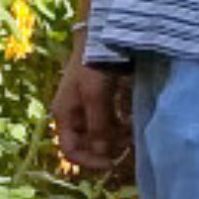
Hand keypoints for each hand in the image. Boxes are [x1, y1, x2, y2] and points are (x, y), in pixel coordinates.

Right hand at [52, 50, 129, 178]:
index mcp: (64, 116)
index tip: (112, 163)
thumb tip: (104, 154)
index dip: (89, 161)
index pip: (70, 151)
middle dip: (106, 148)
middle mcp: (73, 114)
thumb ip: (98, 126)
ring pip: (101, 132)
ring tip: (133, 133)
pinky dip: (121, 123)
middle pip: (87, 143)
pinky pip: (110, 119)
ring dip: (116, 137)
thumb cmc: (92, 66)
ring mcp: (87, 106)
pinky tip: (133, 119)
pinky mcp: (101, 97)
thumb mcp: (94, 97)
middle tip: (127, 146)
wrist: (100, 35)